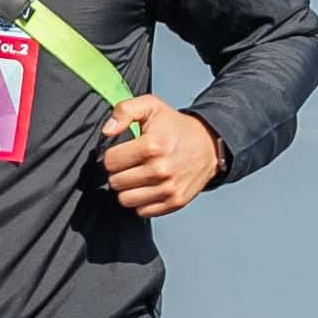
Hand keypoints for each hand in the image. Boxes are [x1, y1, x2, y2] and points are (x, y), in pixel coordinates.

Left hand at [102, 98, 222, 217]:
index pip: (110, 162)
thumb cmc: (176, 127)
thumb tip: (107, 130)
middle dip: (119, 173)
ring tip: (137, 176)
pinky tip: (148, 187)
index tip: (123, 152)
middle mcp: (160, 169)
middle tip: (131, 164)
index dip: (113, 156)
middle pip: (115, 182)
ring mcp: (169, 188)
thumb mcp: (151, 106)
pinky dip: (141, 201)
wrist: (209, 144)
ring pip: (125, 199)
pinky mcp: (175, 202)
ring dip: (127, 189)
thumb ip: (124, 110)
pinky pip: (142, 211)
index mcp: (152, 146)